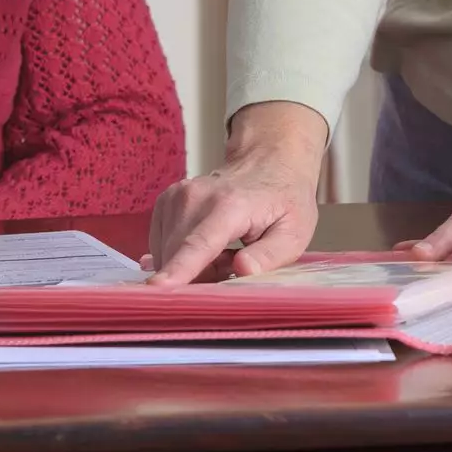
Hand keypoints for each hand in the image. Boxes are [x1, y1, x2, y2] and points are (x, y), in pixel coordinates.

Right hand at [145, 102, 325, 284]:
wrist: (269, 163)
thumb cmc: (283, 200)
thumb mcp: (294, 233)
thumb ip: (270, 256)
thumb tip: (244, 270)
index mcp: (231, 206)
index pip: (199, 244)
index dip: (178, 269)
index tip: (157, 288)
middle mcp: (196, 197)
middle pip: (177, 255)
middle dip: (198, 278)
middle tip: (233, 268)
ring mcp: (177, 196)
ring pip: (167, 253)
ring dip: (191, 266)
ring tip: (224, 254)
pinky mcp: (166, 201)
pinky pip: (162, 245)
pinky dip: (182, 255)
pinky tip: (208, 248)